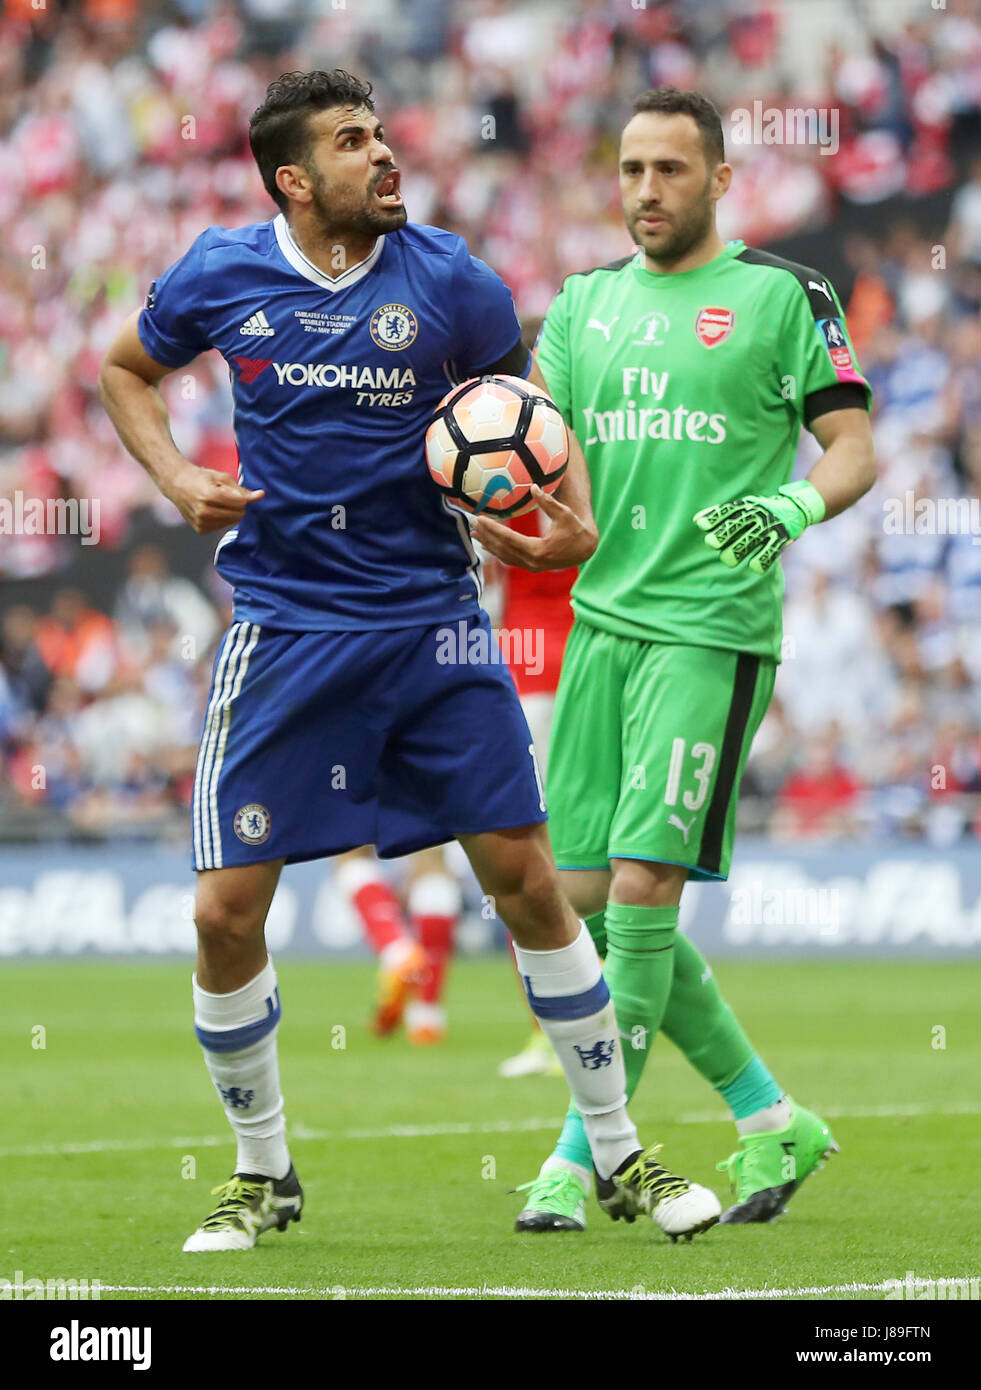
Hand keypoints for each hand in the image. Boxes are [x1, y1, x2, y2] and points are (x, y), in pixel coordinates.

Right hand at [165, 465, 264, 533]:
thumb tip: (261, 495)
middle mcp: (204, 511)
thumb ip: (243, 490)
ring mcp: (201, 522)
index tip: (233, 490)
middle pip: (238, 514)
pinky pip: (222, 526)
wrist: (176, 484)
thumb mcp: (222, 478)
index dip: (242, 496)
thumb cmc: (201, 478)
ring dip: (230, 512)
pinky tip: (212, 509)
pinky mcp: (200, 530)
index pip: (241, 503)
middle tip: (225, 496)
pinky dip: (222, 519)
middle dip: (238, 506)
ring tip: (216, 502)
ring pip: (232, 522)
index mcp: (210, 495)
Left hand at [471, 485, 596, 570]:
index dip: (492, 529)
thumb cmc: (576, 530)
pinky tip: (488, 544)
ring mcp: (531, 566)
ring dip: (489, 544)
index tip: (479, 519)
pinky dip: (497, 551)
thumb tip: (534, 488)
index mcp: (538, 550)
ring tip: (474, 534)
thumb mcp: (565, 514)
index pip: (508, 539)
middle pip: (503, 548)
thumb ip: (548, 502)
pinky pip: (510, 559)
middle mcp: (532, 562)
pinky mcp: (532, 566)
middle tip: (472, 523)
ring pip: (504, 555)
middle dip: (486, 535)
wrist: (585, 549)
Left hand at [693, 481, 825, 574]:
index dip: (714, 517)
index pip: (728, 510)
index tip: (701, 525)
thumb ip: (722, 514)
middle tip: (712, 543)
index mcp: (746, 506)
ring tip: (728, 559)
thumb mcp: (744, 507)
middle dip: (724, 534)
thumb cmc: (761, 510)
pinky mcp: (782, 538)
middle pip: (737, 524)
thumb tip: (697, 520)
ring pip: (752, 539)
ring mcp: (770, 526)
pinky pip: (771, 551)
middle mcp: (758, 514)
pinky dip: (762, 559)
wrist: (796, 507)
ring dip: (738, 550)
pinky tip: (753, 567)